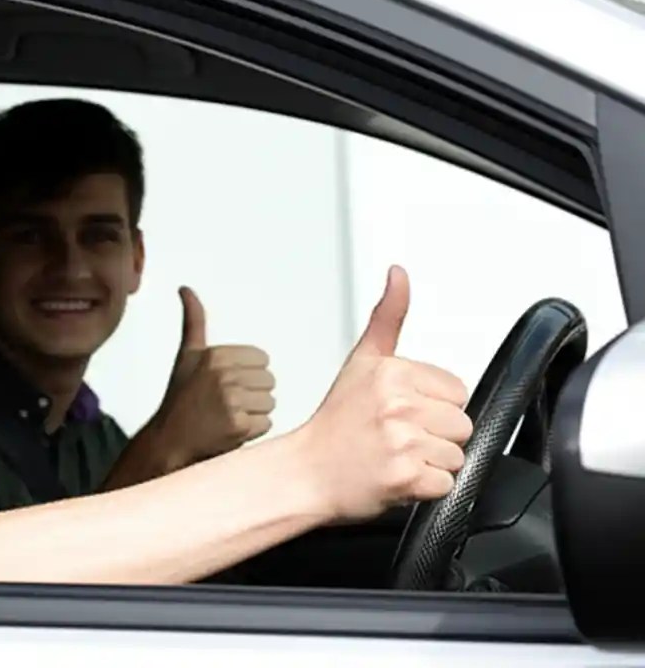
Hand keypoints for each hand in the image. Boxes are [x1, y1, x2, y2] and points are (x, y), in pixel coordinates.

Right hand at [146, 286, 275, 467]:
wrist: (168, 441)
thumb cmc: (180, 398)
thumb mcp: (186, 355)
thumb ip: (194, 321)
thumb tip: (186, 288)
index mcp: (216, 355)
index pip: (262, 360)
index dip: (247, 375)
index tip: (224, 385)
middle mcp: (224, 375)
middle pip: (269, 381)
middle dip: (252, 394)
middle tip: (225, 403)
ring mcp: (232, 402)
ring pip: (270, 403)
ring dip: (254, 414)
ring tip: (228, 417)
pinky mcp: (240, 427)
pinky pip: (267, 424)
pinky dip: (252, 432)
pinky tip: (231, 431)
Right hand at [294, 265, 472, 522]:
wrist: (303, 473)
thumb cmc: (334, 424)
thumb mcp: (360, 362)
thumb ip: (388, 317)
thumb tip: (399, 274)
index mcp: (393, 373)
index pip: (456, 391)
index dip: (432, 406)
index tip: (399, 414)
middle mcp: (399, 405)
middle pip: (461, 425)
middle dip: (434, 436)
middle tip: (395, 438)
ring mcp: (404, 442)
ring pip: (456, 456)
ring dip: (430, 464)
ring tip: (394, 457)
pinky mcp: (407, 477)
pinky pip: (446, 484)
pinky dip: (424, 489)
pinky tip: (396, 477)